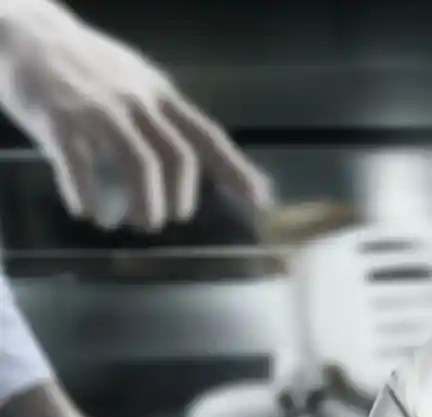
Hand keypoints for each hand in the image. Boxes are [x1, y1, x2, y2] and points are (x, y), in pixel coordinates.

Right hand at [0, 0, 271, 230]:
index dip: (236, 169)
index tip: (260, 199)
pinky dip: (88, 196)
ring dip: (144, 203)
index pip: (207, 135)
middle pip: (178, 157)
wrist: (25, 30)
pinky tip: (87, 212)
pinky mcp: (60, 119)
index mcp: (159, 94)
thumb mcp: (133, 79)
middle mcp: (137, 102)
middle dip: (179, 197)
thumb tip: (186, 153)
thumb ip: (158, 113)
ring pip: (141, 165)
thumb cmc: (80, 63)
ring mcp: (100, 110)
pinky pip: (81, 166)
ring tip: (134, 224)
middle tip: (168, 220)